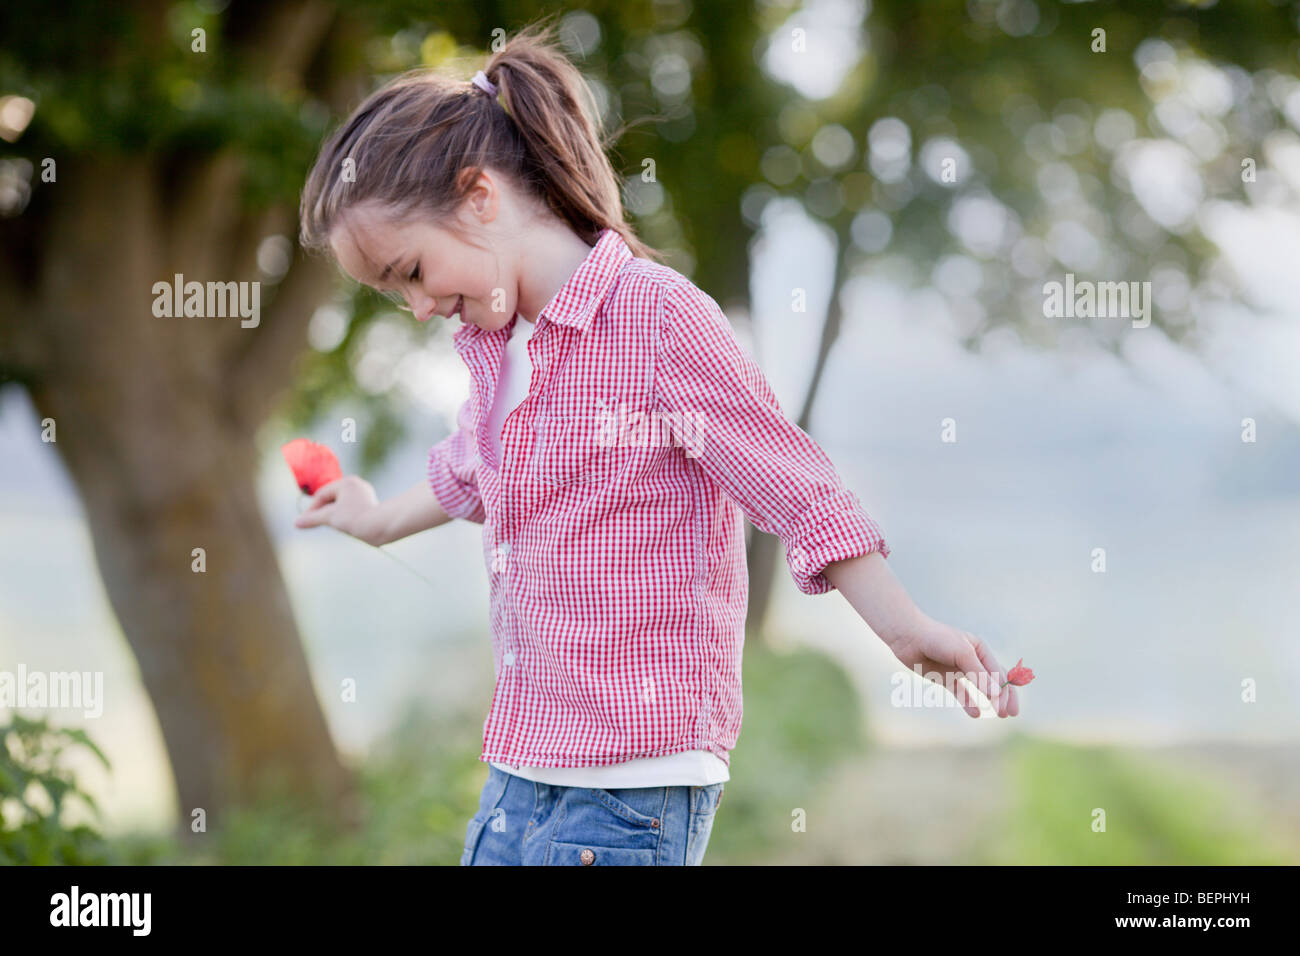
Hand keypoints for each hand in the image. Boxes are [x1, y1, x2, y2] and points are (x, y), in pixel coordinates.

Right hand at [292, 475, 378, 542]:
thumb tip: (296, 522)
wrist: (381, 527)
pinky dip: (344, 517)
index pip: (322, 495)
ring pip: (341, 504)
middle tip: (314, 524)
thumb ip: (312, 519)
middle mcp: (357, 485)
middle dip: (322, 511)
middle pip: (332, 498)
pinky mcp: (370, 505)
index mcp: (346, 482)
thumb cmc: (355, 519)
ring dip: (333, 515)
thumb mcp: (330, 518)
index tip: (304, 521)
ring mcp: (365, 495)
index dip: (312, 509)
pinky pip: (351, 509)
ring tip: (329, 527)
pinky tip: (343, 527)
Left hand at [886, 614, 1020, 718]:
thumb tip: (997, 693)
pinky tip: (975, 714)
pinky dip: (969, 703)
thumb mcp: (962, 653)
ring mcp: (958, 669)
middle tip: (1009, 714)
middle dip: (1003, 697)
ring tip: (1000, 715)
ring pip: (980, 688)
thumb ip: (979, 674)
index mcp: (980, 649)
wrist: (908, 637)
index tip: (1003, 707)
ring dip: (990, 701)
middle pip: (994, 680)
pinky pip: (961, 693)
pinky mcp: (945, 678)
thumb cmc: (937, 639)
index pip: (999, 672)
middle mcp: (972, 659)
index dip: (1004, 690)